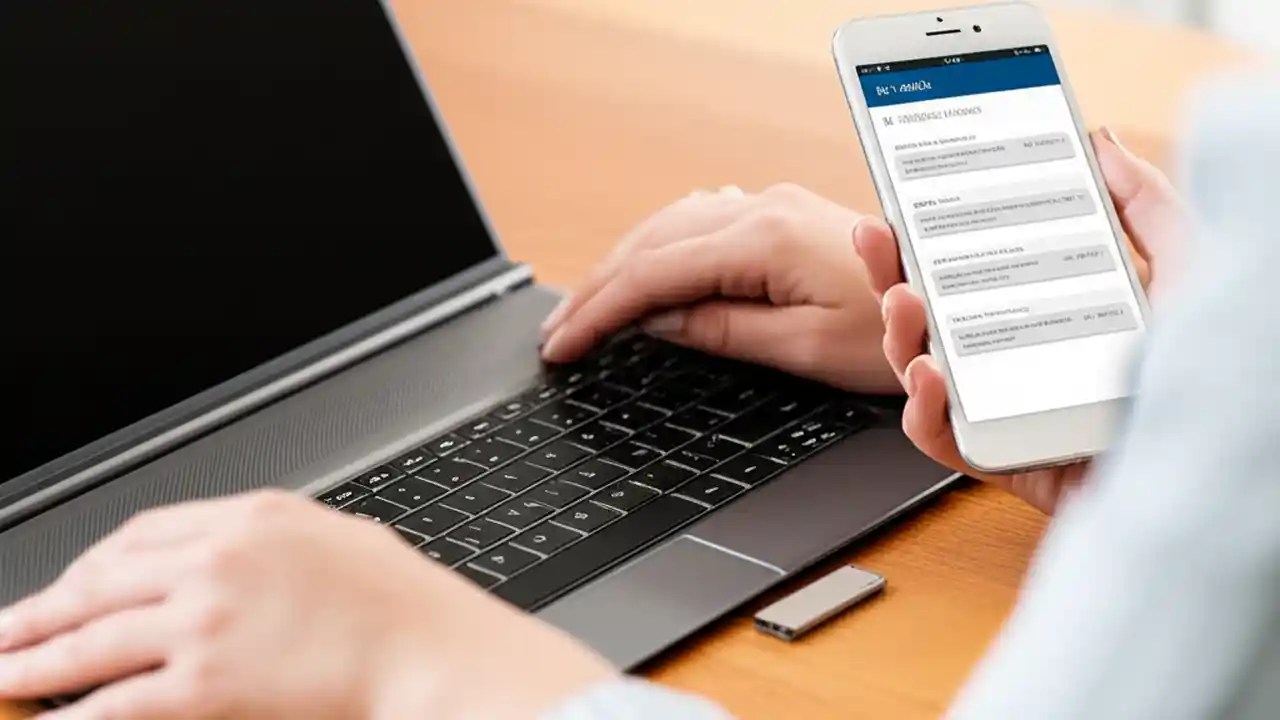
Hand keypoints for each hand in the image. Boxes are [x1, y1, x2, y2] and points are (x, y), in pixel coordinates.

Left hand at [0, 491, 614, 718]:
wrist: (429, 652)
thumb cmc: (403, 604)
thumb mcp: (337, 540)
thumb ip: (272, 544)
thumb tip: (225, 563)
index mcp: (250, 517)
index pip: (141, 533)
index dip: (91, 565)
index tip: (70, 586)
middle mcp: (216, 560)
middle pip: (100, 581)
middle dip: (41, 612)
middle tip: (6, 632)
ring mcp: (205, 620)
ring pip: (91, 639)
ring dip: (34, 661)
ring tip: (3, 676)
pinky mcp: (205, 683)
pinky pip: (117, 700)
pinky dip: (77, 713)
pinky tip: (57, 719)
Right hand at [539, 183, 901, 392]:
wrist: (954, 297)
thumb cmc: (890, 330)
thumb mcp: (801, 348)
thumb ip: (719, 330)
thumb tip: (657, 322)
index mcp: (760, 240)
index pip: (651, 275)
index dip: (598, 312)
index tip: (562, 345)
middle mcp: (758, 209)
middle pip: (649, 243)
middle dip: (596, 288)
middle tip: (558, 333)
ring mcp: (769, 205)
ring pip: (669, 227)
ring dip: (623, 266)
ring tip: (588, 307)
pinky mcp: (780, 215)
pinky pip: (699, 223)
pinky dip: (660, 250)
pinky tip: (648, 269)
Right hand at [855, 128, 1185, 513]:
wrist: (1225, 461)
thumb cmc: (1216, 375)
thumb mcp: (1188, 267)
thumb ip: (1146, 204)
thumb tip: (1098, 144)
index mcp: (1051, 307)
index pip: (973, 266)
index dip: (929, 234)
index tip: (902, 196)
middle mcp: (1019, 357)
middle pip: (933, 313)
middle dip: (892, 272)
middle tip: (877, 235)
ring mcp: (1006, 409)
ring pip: (923, 371)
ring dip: (899, 334)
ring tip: (904, 303)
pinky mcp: (1006, 462)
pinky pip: (944, 440)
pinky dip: (922, 410)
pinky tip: (930, 376)